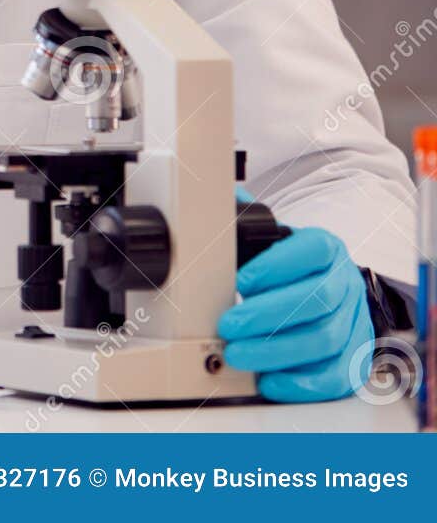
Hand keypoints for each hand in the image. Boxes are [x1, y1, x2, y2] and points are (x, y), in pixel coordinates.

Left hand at [216, 226, 372, 401]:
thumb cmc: (285, 265)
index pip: (311, 250)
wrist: (321, 286)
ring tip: (238, 354)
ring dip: (277, 351)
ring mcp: (354, 320)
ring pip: (325, 339)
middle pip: (317, 300)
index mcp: (325, 248)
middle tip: (228, 325)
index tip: (239, 281)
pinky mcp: (354, 356)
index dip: (277, 266)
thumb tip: (224, 196)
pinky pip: (336, 375)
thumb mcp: (268, 237)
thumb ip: (247, 221)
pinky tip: (269, 381)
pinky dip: (303, 382)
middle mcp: (344, 282)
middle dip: (267, 315)